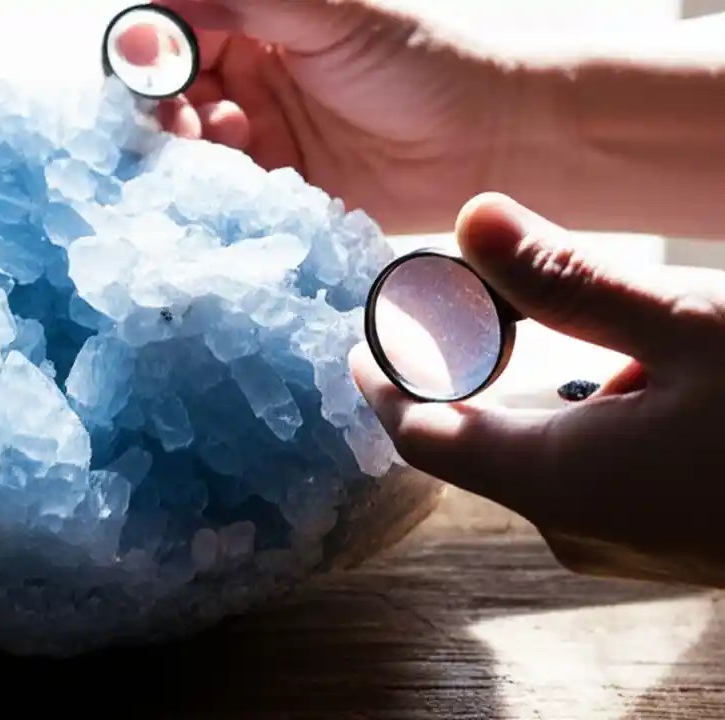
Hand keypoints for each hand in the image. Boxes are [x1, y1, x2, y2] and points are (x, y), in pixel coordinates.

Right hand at [137, 0, 516, 233]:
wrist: (490, 141)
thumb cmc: (421, 61)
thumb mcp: (329, 14)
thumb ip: (245, 1)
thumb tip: (154, 15)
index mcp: (253, 19)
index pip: (170, 29)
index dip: (149, 48)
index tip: (151, 68)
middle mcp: (245, 76)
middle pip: (165, 92)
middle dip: (160, 107)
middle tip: (181, 122)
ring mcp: (257, 137)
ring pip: (184, 146)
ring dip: (186, 150)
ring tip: (225, 144)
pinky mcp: (272, 192)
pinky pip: (220, 193)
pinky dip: (212, 192)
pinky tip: (233, 187)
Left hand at [351, 192, 724, 586]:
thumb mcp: (692, 331)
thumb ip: (571, 282)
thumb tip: (473, 219)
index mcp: (557, 482)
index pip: (422, 437)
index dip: (381, 386)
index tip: (358, 344)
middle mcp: (573, 529)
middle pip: (477, 445)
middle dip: (469, 372)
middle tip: (477, 302)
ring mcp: (619, 547)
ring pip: (542, 457)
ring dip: (544, 395)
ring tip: (592, 335)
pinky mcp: (662, 545)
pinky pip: (593, 477)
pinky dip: (591, 424)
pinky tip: (651, 383)